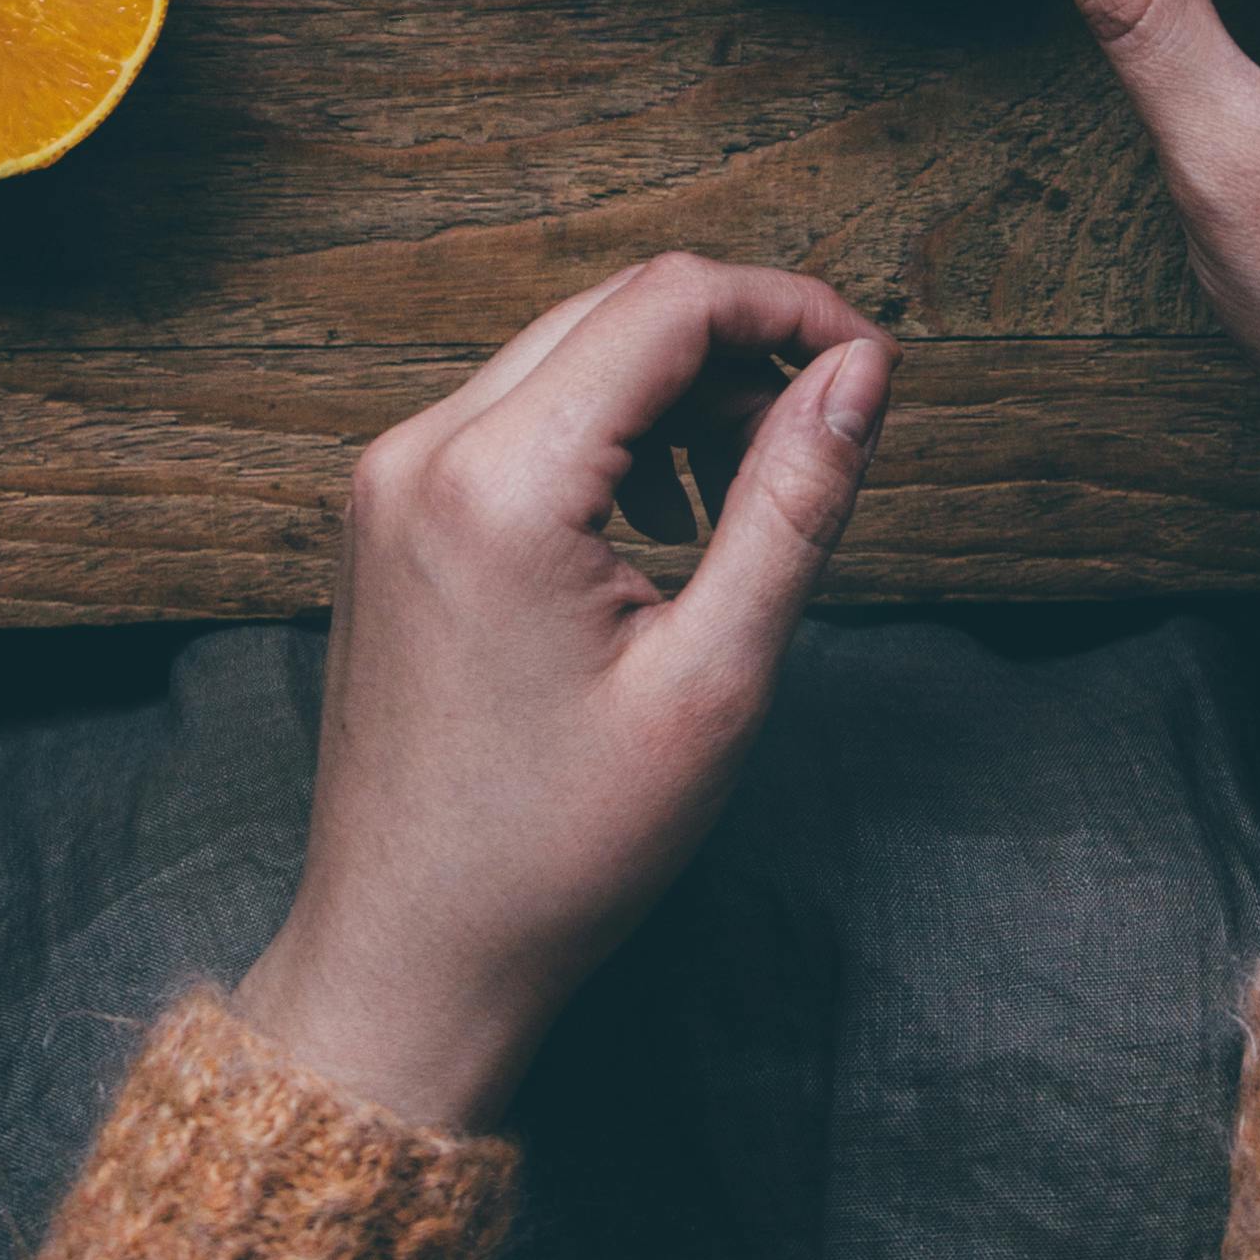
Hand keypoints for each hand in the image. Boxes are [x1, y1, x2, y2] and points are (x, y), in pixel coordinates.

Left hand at [234, 256, 893, 1131]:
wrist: (408, 954)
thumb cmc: (561, 848)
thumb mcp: (714, 680)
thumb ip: (794, 504)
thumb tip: (863, 371)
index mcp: (498, 482)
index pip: (667, 305)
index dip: (789, 310)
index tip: (872, 367)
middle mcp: (422, 448)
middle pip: (614, 310)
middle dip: (737, 347)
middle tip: (823, 433)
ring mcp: (389, 476)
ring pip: (565, 352)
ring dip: (674, 391)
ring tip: (743, 501)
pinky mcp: (386, 509)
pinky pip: (514, 411)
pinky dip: (606, 431)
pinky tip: (660, 526)